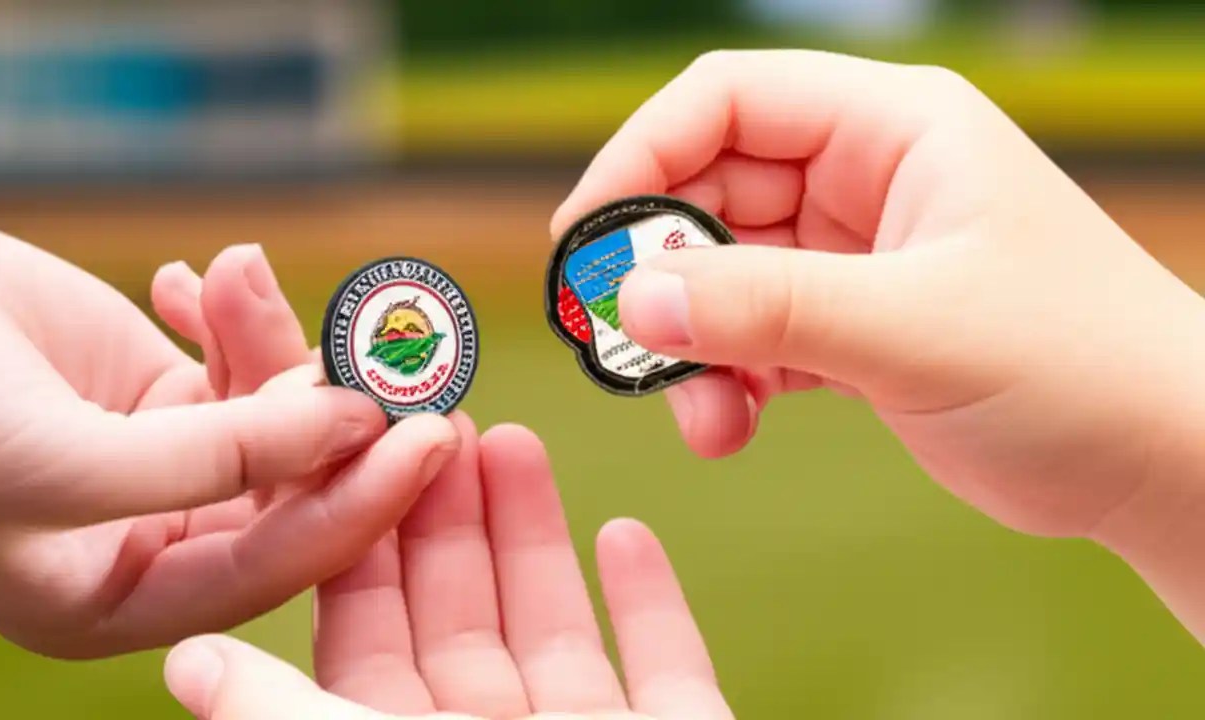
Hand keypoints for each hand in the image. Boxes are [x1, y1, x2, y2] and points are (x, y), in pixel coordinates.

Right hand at [0, 219, 456, 657]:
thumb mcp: (60, 459)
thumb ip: (213, 458)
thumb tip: (353, 424)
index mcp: (126, 602)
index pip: (276, 566)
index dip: (359, 505)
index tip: (432, 435)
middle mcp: (160, 540)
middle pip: (296, 489)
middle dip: (341, 414)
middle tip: (402, 345)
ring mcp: (171, 464)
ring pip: (278, 413)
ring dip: (275, 338)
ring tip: (236, 273)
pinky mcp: (167, 393)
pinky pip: (241, 359)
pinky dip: (235, 314)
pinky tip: (204, 276)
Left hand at [164, 421, 732, 719]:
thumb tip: (184, 667)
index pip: (372, 630)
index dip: (370, 530)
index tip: (368, 445)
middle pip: (459, 611)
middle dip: (449, 511)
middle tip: (446, 414)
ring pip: (552, 625)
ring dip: (534, 535)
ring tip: (516, 441)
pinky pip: (662, 665)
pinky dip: (645, 602)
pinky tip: (625, 533)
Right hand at [551, 51, 1204, 636]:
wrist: (1159, 462)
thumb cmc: (1078, 366)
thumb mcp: (911, 328)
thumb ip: (765, 308)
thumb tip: (631, 296)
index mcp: (891, 128)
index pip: (726, 101)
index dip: (640, 157)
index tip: (581, 237)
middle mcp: (864, 177)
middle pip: (708, 190)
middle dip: (658, 271)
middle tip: (620, 344)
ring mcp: (854, 255)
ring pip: (721, 275)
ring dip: (690, 345)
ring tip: (703, 418)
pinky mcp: (851, 326)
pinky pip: (751, 335)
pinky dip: (725, 379)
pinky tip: (732, 425)